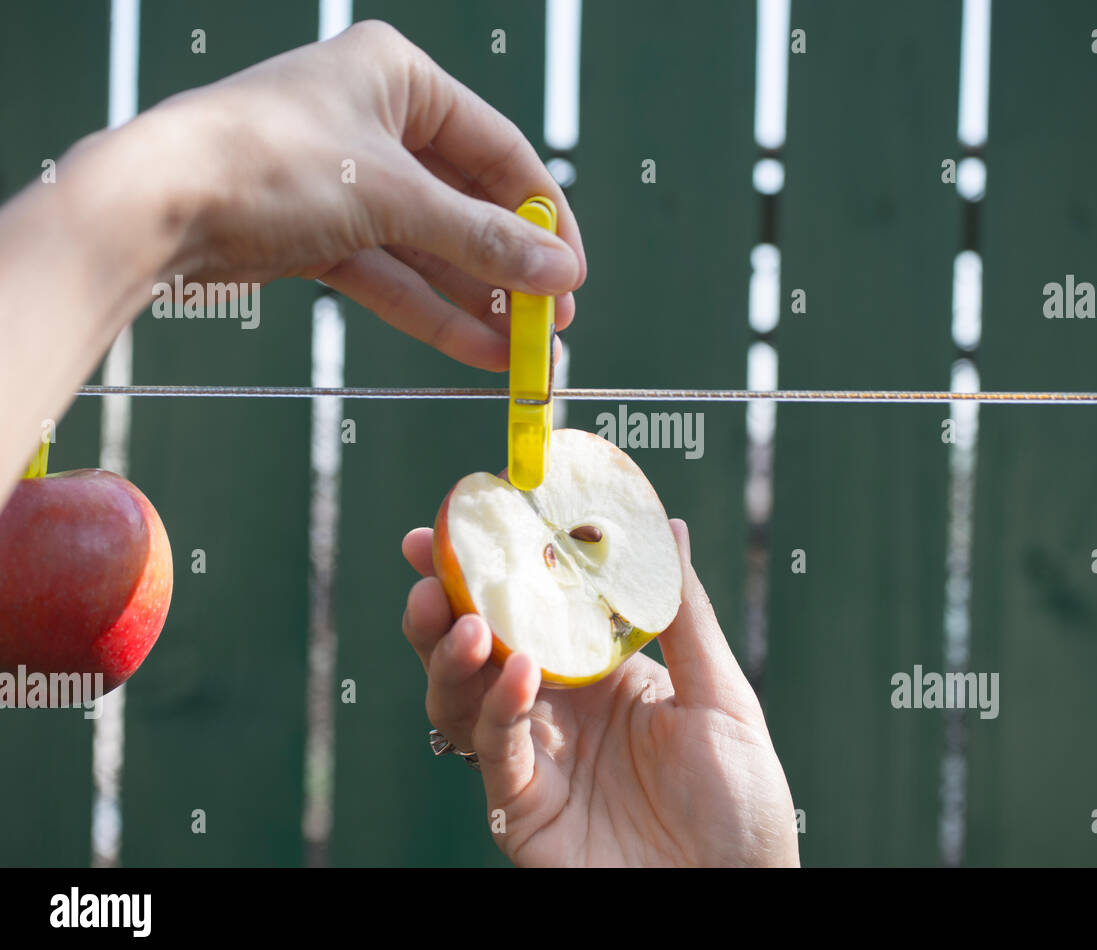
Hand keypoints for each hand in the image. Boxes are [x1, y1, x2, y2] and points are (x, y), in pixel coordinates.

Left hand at [83, 19, 585, 371]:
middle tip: (553, 325)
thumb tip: (562, 275)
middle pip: (466, 204)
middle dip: (510, 271)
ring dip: (475, 302)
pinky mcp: (319, 231)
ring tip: (524, 355)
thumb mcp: (394, 198)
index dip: (544, 217)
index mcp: (399, 78)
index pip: (500, 151)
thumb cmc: (272, 164)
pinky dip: (429, 311)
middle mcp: (376, 121)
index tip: (574, 275)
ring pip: (430, 247)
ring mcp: (346, 180)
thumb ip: (483, 239)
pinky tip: (476, 351)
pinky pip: (391, 273)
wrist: (153, 205)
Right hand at [401, 519, 800, 866]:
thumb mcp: (720, 695)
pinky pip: (496, 749)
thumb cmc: (742, 803)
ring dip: (453, 653)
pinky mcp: (522, 808)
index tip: (470, 513)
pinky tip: (517, 672)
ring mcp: (536, 758)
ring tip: (465, 618)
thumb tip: (664, 524)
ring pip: (463, 696)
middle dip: (448, 599)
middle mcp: (558, 709)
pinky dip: (496, 708)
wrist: (737, 894)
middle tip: (430, 558)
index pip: (536, 607)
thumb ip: (682, 613)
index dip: (499, 564)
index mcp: (602, 674)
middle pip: (480, 645)